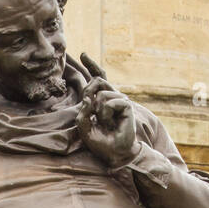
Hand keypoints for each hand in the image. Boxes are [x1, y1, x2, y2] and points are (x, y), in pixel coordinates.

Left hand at [75, 52, 136, 167]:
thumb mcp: (84, 127)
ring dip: (97, 110)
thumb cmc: (100, 142)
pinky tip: (110, 122)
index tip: (83, 54)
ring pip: (100, 92)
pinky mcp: (125, 104)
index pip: (97, 78)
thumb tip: (88, 96)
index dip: (91, 65)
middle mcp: (111, 97)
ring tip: (104, 122)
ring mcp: (119, 99)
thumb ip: (83, 111)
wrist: (114, 153)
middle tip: (91, 109)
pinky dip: (105, 113)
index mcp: (101, 100)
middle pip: (98, 79)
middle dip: (89, 90)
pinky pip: (108, 101)